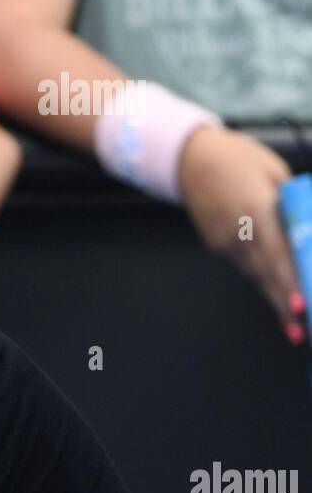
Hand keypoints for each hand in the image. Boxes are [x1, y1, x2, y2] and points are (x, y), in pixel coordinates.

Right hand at [178, 125, 306, 343]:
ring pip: (255, 275)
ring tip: (293, 323)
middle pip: (265, 276)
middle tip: (299, 332)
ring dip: (276, 299)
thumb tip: (305, 228)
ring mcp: (223, 243)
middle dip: (284, 306)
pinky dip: (262, 279)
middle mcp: (237, 233)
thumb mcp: (274, 173)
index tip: (301, 306)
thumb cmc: (238, 159)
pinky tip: (275, 292)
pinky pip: (245, 265)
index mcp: (255, 211)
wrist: (191, 160)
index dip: (289, 283)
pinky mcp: (217, 246)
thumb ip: (292, 203)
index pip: (277, 255)